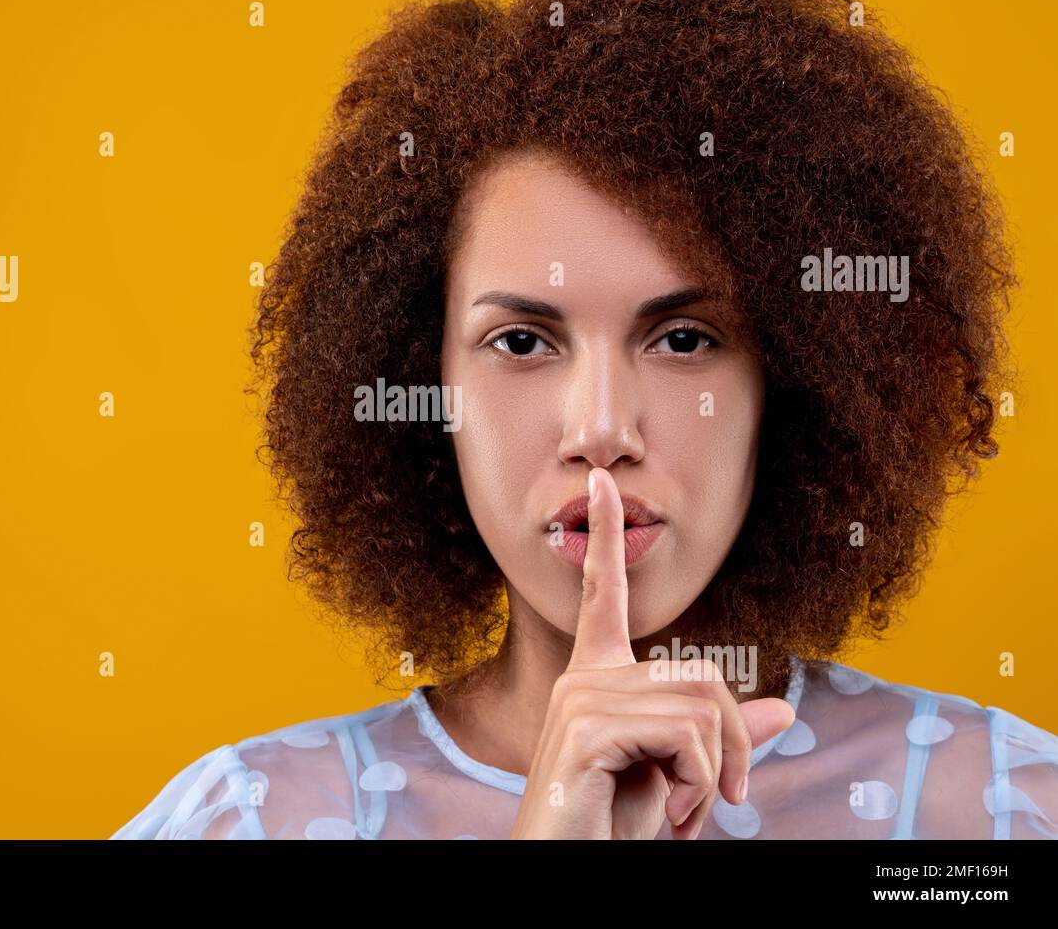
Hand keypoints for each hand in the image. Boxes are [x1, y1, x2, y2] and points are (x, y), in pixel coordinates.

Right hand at [510, 467, 796, 838]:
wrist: (568, 869)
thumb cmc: (613, 827)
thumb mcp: (679, 777)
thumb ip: (721, 736)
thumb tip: (784, 708)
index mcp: (596, 680)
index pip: (603, 595)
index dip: (605, 536)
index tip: (602, 482)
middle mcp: (582, 679)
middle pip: (701, 676)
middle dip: (732, 744)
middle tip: (714, 800)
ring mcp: (578, 699)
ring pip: (700, 707)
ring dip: (712, 773)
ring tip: (683, 812)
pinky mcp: (584, 728)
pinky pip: (685, 735)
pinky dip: (697, 784)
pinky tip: (670, 815)